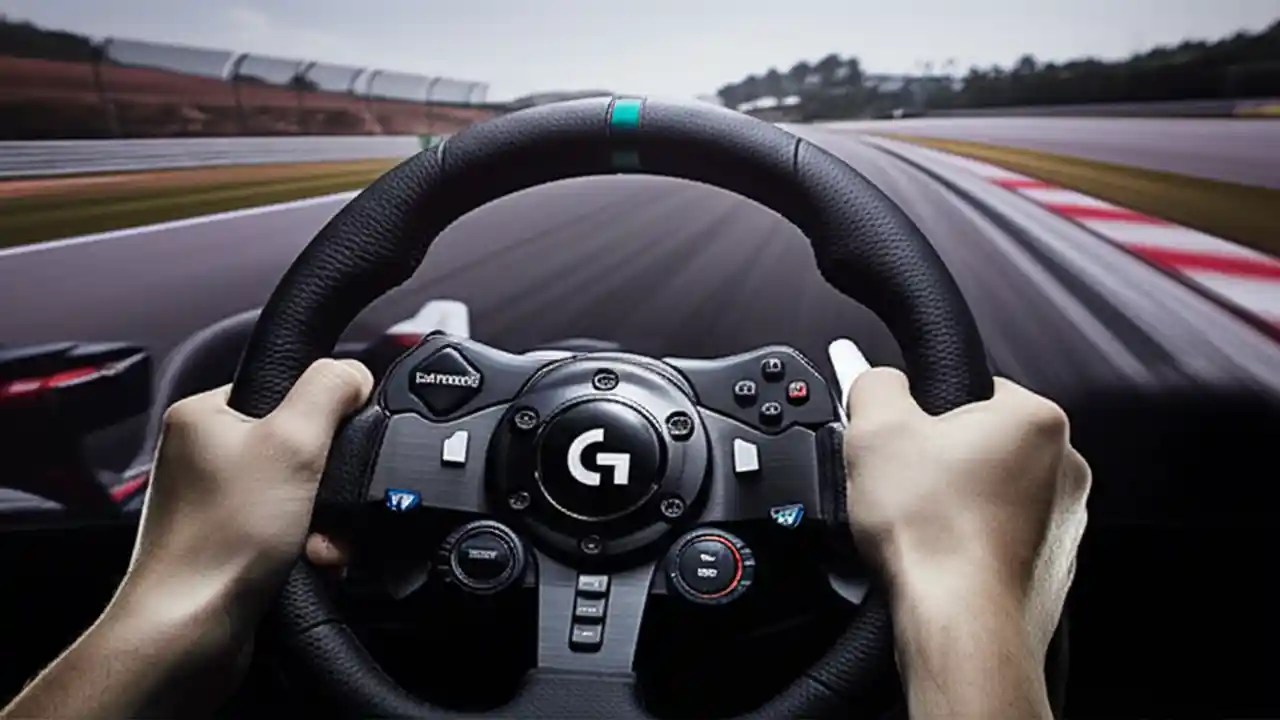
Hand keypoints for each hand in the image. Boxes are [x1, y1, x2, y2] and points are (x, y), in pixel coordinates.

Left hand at [3, 359, 373, 719]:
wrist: (191, 630)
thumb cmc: (221, 540)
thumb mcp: (294, 441)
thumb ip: (329, 389)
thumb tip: (353, 372)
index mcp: (204, 415)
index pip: (285, 388)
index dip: (324, 417)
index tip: (336, 446)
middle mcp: (204, 456)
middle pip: (300, 448)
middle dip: (329, 485)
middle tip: (326, 505)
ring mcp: (215, 503)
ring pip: (301, 495)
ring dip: (325, 523)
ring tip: (318, 543)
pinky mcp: (232, 545)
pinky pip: (291, 532)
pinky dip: (310, 548)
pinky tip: (309, 563)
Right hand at [843, 368, 1089, 718]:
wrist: (961, 629)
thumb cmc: (933, 535)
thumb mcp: (875, 431)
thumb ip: (874, 386)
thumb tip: (876, 379)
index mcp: (1035, 419)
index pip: (971, 389)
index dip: (923, 413)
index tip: (899, 438)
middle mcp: (1064, 468)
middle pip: (982, 443)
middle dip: (940, 461)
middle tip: (900, 484)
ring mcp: (1063, 523)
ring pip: (991, 494)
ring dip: (955, 505)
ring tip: (917, 528)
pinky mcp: (1049, 568)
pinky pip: (998, 541)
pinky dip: (968, 547)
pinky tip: (937, 560)